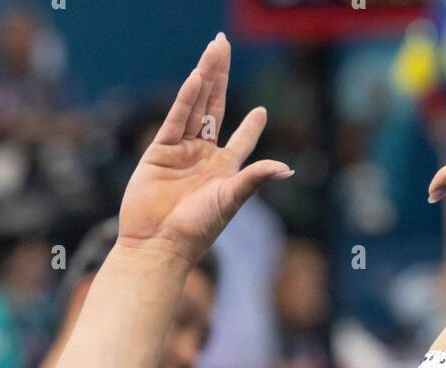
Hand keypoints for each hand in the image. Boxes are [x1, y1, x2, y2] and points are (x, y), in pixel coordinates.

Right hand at [117, 32, 291, 265]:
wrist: (159, 245)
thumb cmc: (198, 229)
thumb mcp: (231, 199)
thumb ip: (255, 177)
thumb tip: (287, 168)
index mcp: (224, 170)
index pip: (241, 140)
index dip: (251, 126)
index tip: (262, 111)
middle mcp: (202, 157)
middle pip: (214, 107)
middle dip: (220, 77)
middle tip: (224, 45)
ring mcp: (180, 152)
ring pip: (195, 106)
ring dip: (205, 77)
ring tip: (213, 48)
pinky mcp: (159, 153)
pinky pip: (175, 119)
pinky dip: (186, 99)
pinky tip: (197, 78)